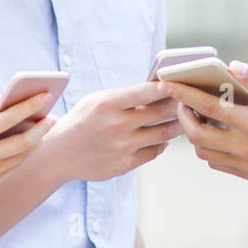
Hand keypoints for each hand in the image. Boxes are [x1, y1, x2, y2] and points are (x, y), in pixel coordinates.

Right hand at [0, 89, 56, 196]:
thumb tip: (2, 97)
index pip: (9, 118)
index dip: (31, 105)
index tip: (46, 94)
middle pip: (24, 141)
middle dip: (42, 127)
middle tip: (52, 115)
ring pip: (23, 155)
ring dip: (37, 141)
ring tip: (44, 127)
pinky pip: (15, 166)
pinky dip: (25, 152)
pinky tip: (30, 142)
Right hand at [44, 81, 181, 184]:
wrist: (59, 154)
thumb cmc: (81, 121)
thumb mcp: (97, 100)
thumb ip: (126, 95)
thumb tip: (159, 89)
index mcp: (108, 104)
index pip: (148, 91)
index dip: (169, 86)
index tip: (179, 83)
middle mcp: (116, 125)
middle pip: (162, 112)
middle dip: (179, 104)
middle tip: (189, 100)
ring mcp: (122, 147)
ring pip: (164, 133)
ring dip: (177, 124)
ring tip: (183, 118)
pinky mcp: (125, 165)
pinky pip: (155, 151)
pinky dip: (162, 143)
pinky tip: (162, 137)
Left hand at [158, 61, 247, 181]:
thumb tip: (233, 66)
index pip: (207, 108)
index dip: (182, 94)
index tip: (166, 84)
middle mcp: (246, 147)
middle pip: (197, 136)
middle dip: (183, 117)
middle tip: (183, 102)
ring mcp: (247, 164)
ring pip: (204, 153)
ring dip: (195, 135)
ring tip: (199, 118)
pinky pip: (218, 164)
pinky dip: (210, 150)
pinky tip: (216, 135)